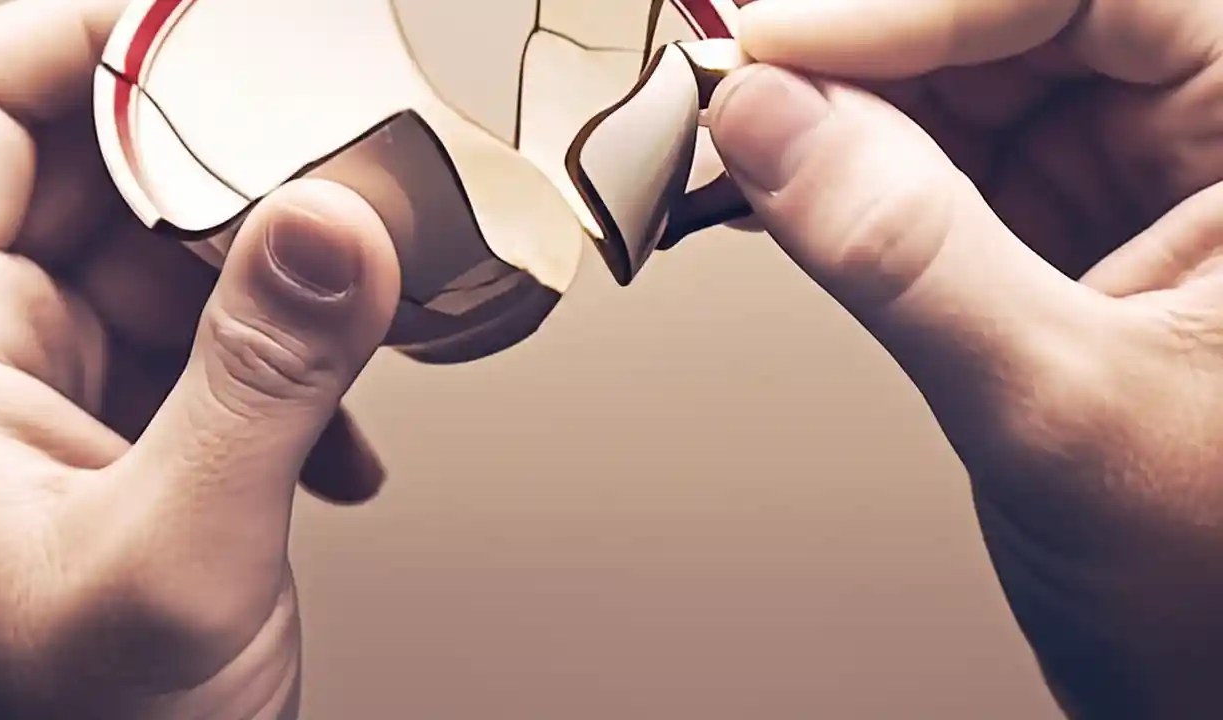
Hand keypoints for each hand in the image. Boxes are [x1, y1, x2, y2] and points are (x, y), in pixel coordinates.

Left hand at [0, 1, 398, 716]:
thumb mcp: (178, 563)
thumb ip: (261, 383)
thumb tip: (334, 227)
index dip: (93, 49)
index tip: (223, 39)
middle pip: (99, 175)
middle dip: (232, 172)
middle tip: (341, 175)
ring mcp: (58, 400)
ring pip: (174, 260)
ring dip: (282, 281)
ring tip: (362, 320)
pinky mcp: (132, 440)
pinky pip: (217, 345)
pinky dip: (292, 366)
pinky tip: (339, 435)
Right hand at [708, 0, 1222, 715]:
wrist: (1215, 691)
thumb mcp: (1060, 408)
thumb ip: (906, 253)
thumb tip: (770, 122)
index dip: (918, 8)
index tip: (781, 49)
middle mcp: (1218, 141)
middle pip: (1014, 29)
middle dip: (860, 58)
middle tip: (737, 95)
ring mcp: (1140, 186)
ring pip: (963, 93)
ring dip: (837, 114)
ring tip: (735, 145)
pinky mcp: (1065, 238)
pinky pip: (941, 171)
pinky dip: (847, 178)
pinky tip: (777, 189)